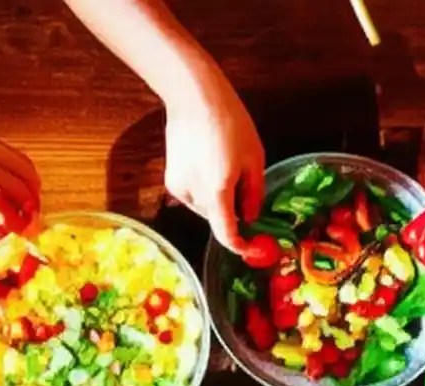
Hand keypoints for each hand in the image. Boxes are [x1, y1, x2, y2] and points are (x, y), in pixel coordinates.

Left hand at [0, 122, 40, 244]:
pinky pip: (23, 160)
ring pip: (25, 169)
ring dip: (34, 192)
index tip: (20, 232)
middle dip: (28, 208)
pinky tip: (30, 190)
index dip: (10, 218)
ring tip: (33, 207)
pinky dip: (31, 177)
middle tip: (31, 224)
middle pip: (16, 185)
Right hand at [163, 74, 264, 252]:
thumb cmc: (229, 123)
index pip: (226, 235)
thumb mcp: (254, 158)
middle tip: (246, 195)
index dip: (240, 246)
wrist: (194, 98)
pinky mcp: (170, 179)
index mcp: (217, 192)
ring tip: (227, 169)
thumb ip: (253, 194)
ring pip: (205, 207)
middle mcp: (194, 195)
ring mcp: (179, 188)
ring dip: (219, 200)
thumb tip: (251, 218)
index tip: (252, 248)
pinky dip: (205, 190)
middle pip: (216, 219)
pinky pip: (192, 195)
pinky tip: (209, 164)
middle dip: (233, 214)